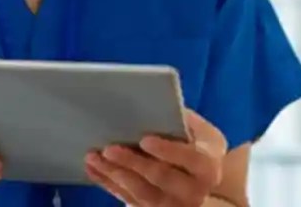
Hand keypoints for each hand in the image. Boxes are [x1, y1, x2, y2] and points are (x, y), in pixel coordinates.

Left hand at [85, 109, 227, 205]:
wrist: (201, 181)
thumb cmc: (199, 147)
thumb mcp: (202, 131)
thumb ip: (184, 119)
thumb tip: (159, 104)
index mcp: (208, 168)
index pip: (190, 159)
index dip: (168, 150)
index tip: (145, 139)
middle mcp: (193, 192)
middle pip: (161, 178)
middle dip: (133, 163)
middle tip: (109, 148)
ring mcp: (172, 206)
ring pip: (141, 193)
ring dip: (114, 175)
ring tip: (94, 157)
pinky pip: (127, 199)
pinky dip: (108, 183)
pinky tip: (93, 168)